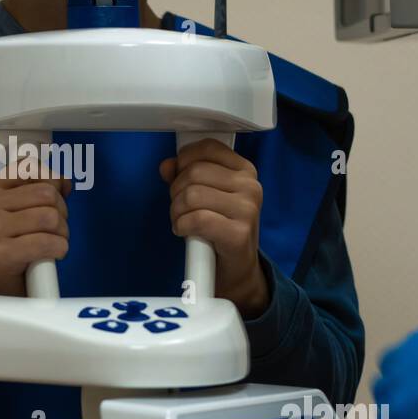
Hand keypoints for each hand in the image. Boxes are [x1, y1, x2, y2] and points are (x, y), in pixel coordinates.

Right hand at [0, 173, 71, 296]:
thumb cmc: (9, 244)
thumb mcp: (19, 210)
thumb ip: (40, 190)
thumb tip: (65, 182)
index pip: (33, 167)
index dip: (53, 183)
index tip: (53, 202)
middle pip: (48, 194)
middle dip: (62, 213)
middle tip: (54, 230)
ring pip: (51, 217)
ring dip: (62, 233)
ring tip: (52, 243)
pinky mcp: (1, 252)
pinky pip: (47, 242)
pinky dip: (59, 249)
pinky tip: (51, 256)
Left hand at [159, 137, 268, 315]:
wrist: (236, 270)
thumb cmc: (220, 228)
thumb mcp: (205, 196)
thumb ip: (184, 176)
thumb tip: (167, 165)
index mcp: (245, 170)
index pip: (207, 148)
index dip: (184, 160)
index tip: (179, 177)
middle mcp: (250, 186)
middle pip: (194, 172)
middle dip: (176, 191)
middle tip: (181, 208)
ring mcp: (247, 210)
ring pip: (191, 195)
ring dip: (176, 211)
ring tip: (183, 221)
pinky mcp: (238, 233)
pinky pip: (196, 219)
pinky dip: (182, 225)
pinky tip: (185, 232)